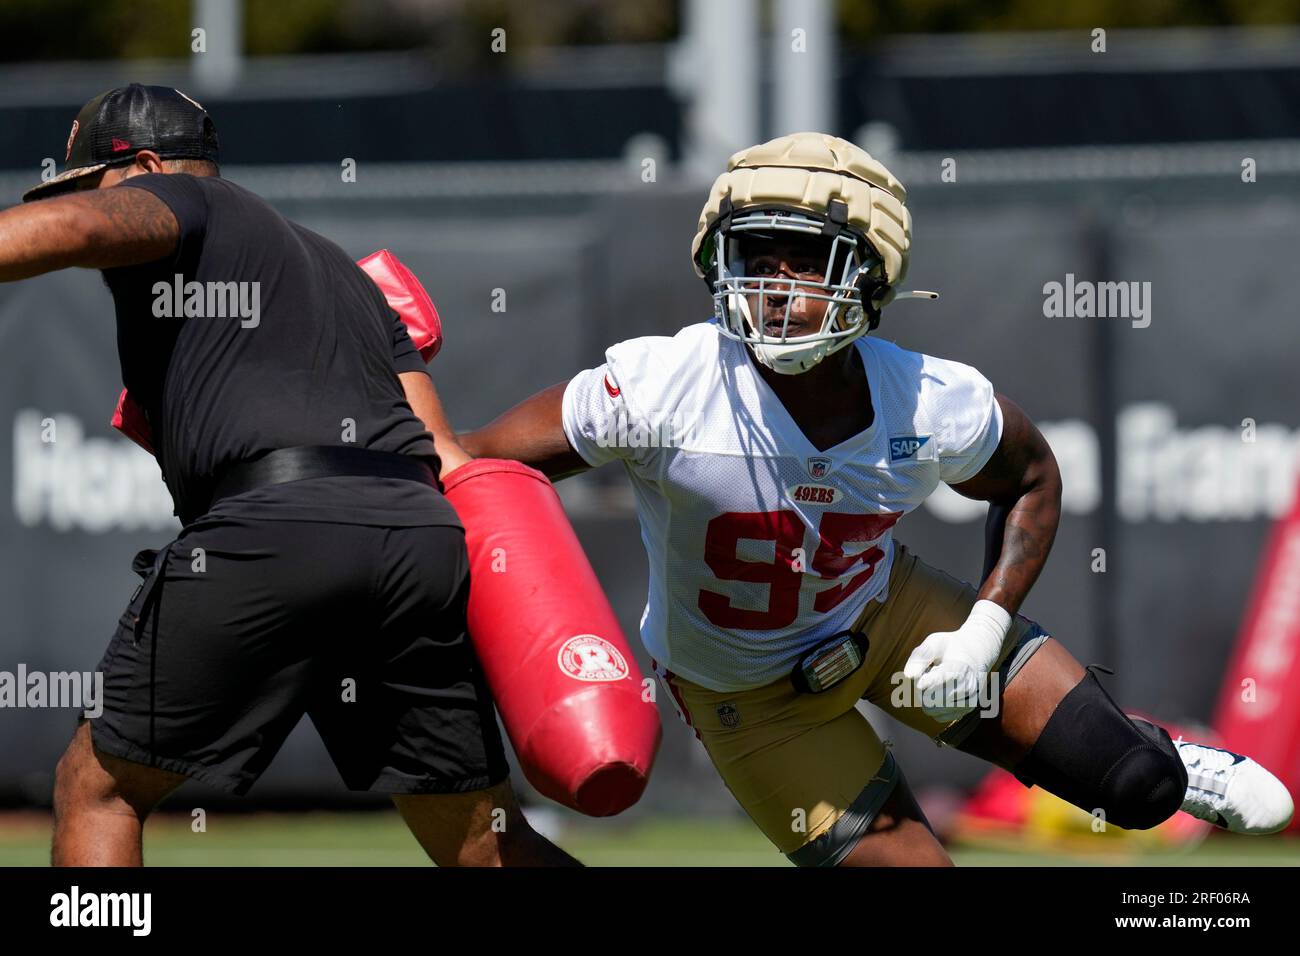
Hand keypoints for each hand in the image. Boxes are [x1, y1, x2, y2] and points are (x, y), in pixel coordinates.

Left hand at [902, 600, 1010, 722]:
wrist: (976, 654)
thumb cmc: (951, 647)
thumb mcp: (935, 642)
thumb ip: (921, 656)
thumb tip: (909, 676)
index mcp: (960, 669)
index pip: (935, 683)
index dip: (924, 681)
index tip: (923, 676)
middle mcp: (968, 688)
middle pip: (929, 700)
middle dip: (921, 689)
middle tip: (928, 674)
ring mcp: (969, 702)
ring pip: (932, 710)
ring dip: (927, 697)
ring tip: (936, 682)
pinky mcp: (966, 711)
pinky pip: (938, 717)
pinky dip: (934, 706)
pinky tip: (941, 692)